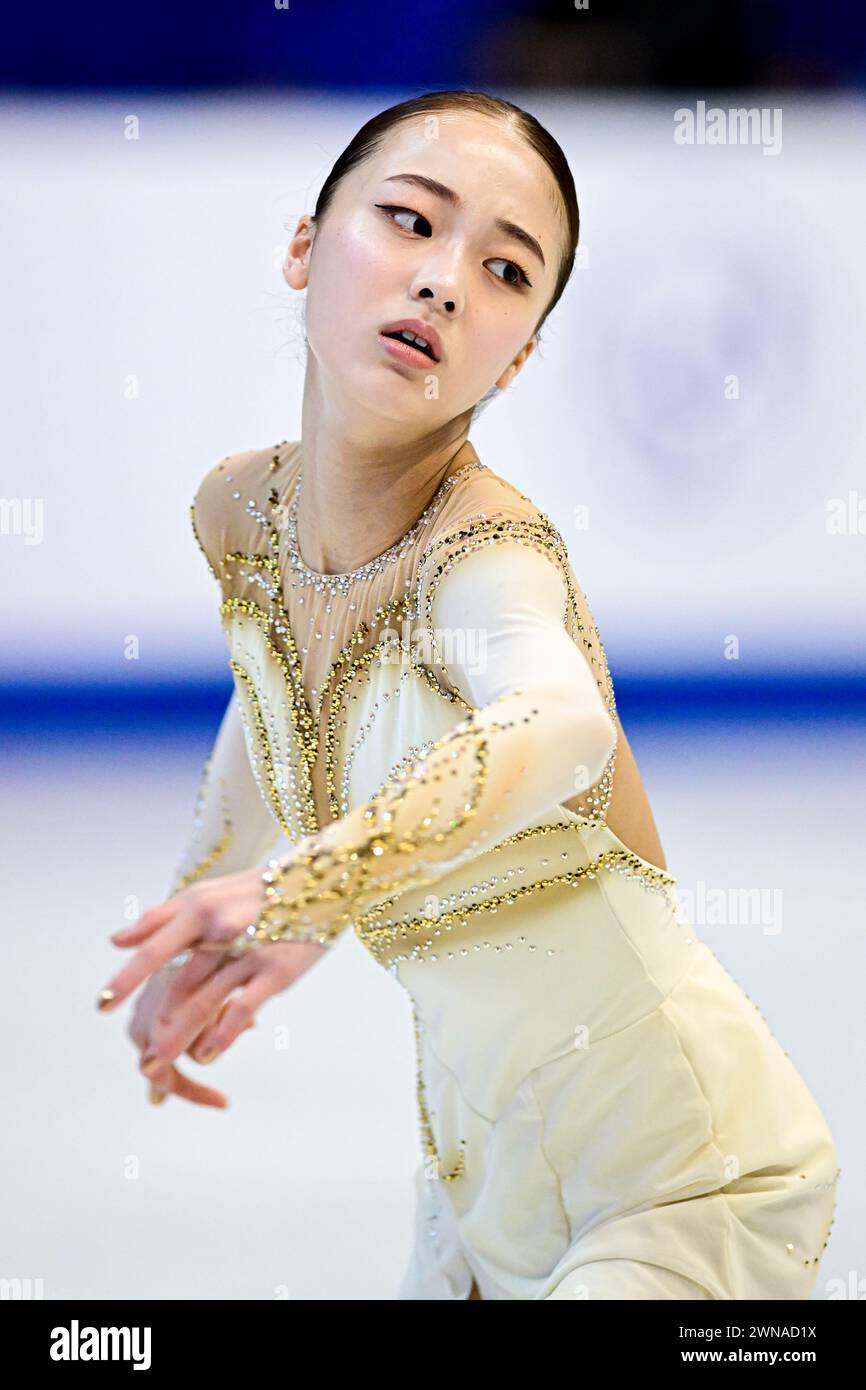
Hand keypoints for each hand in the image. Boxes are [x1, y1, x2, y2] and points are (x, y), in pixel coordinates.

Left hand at [100, 867, 328, 1104]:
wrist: (322, 879)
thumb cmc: (253, 891)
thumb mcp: (204, 894)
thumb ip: (159, 919)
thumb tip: (116, 941)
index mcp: (198, 909)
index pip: (154, 949)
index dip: (127, 979)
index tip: (101, 1006)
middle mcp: (220, 929)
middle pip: (178, 985)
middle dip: (157, 1024)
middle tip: (142, 1058)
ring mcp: (249, 951)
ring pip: (206, 1001)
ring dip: (181, 1036)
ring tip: (162, 1062)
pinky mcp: (277, 971)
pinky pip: (243, 1008)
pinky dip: (222, 1034)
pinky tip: (208, 1055)